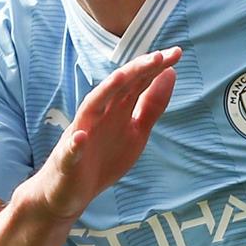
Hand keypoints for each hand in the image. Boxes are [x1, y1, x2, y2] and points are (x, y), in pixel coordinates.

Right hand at [20, 47, 181, 221]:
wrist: (68, 193)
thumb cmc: (102, 158)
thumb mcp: (136, 131)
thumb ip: (151, 105)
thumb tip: (169, 73)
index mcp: (117, 110)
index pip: (137, 83)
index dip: (155, 68)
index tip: (177, 52)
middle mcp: (98, 116)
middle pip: (117, 88)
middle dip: (137, 71)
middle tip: (160, 56)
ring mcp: (81, 135)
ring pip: (91, 108)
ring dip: (105, 92)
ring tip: (121, 76)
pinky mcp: (68, 160)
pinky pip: (70, 151)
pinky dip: (75, 144)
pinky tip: (80, 138)